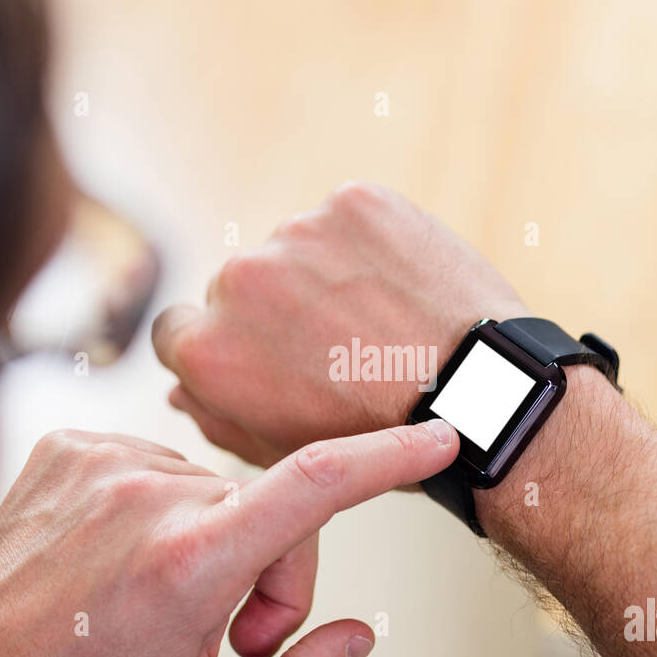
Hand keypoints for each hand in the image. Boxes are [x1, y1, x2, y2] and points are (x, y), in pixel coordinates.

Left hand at [0, 420, 458, 656]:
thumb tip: (355, 636)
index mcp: (189, 561)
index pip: (315, 482)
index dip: (389, 456)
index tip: (437, 437)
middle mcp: (150, 495)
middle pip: (276, 506)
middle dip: (277, 570)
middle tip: (236, 634)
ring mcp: (107, 463)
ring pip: (219, 487)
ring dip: (220, 539)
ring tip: (167, 601)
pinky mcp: (74, 447)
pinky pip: (162, 468)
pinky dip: (166, 510)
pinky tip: (128, 559)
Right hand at [152, 182, 526, 465]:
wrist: (479, 398)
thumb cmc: (381, 440)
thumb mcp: (284, 453)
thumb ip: (218, 418)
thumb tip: (180, 388)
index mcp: (208, 349)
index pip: (177, 327)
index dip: (225, 344)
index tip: (266, 353)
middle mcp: (238, 281)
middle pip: (238, 285)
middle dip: (276, 309)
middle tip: (339, 344)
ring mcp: (296, 233)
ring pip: (295, 248)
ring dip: (324, 273)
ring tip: (381, 320)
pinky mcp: (352, 202)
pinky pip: (347, 219)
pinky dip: (371, 244)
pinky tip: (404, 288)